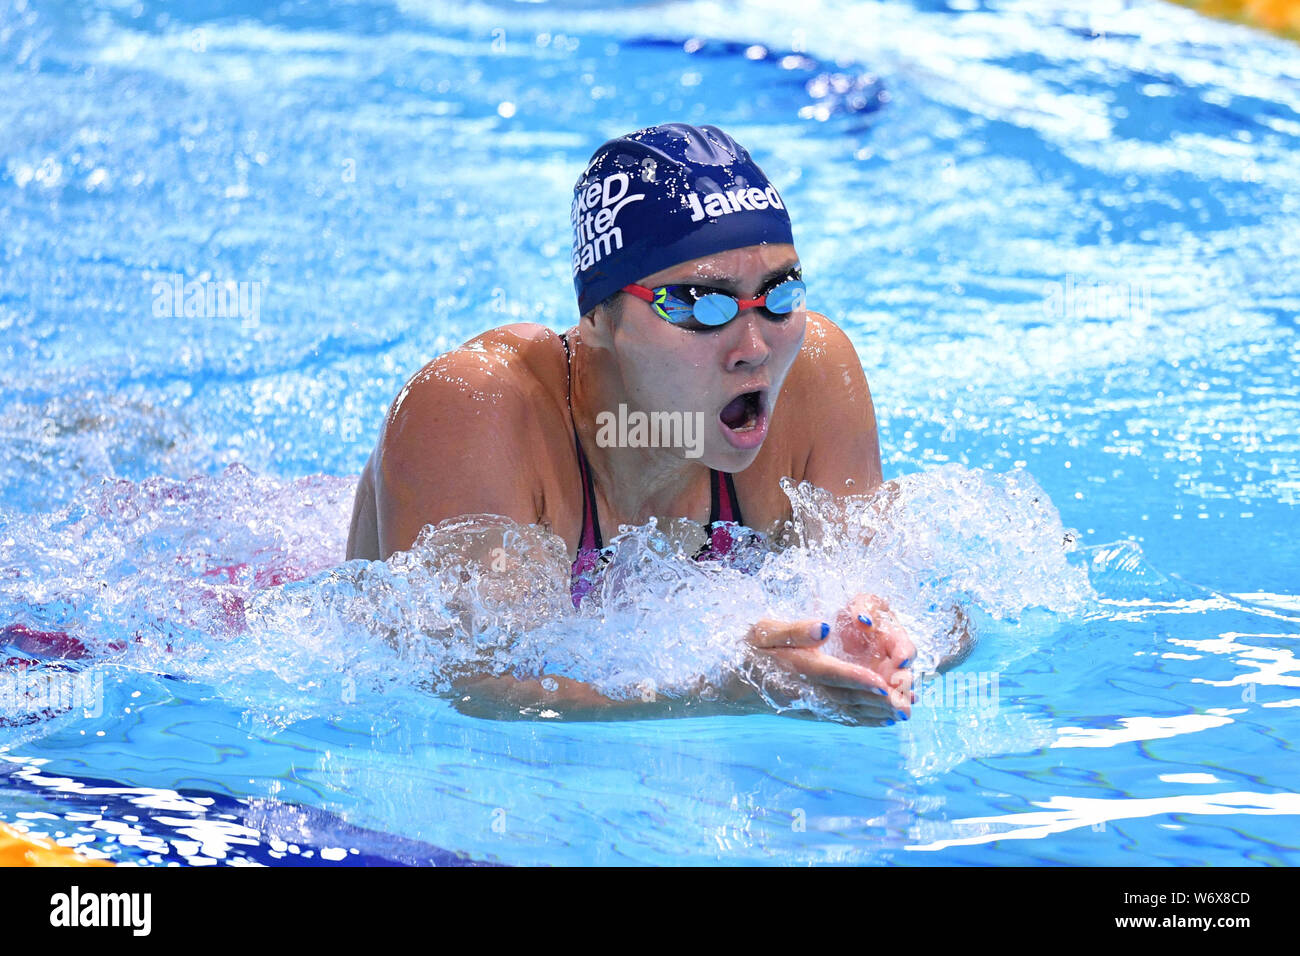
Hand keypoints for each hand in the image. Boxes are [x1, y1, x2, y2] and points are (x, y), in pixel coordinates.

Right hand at [743, 593, 914, 724]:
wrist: (730, 689)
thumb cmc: (747, 652)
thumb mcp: (762, 632)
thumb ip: (793, 630)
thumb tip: (824, 628)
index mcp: (795, 667)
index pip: (830, 674)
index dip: (857, 679)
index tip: (882, 684)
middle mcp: (805, 691)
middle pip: (846, 698)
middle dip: (878, 702)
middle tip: (907, 703)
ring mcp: (809, 707)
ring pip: (848, 712)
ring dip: (878, 714)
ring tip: (905, 712)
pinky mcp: (812, 714)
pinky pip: (843, 718)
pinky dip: (866, 721)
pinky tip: (884, 720)